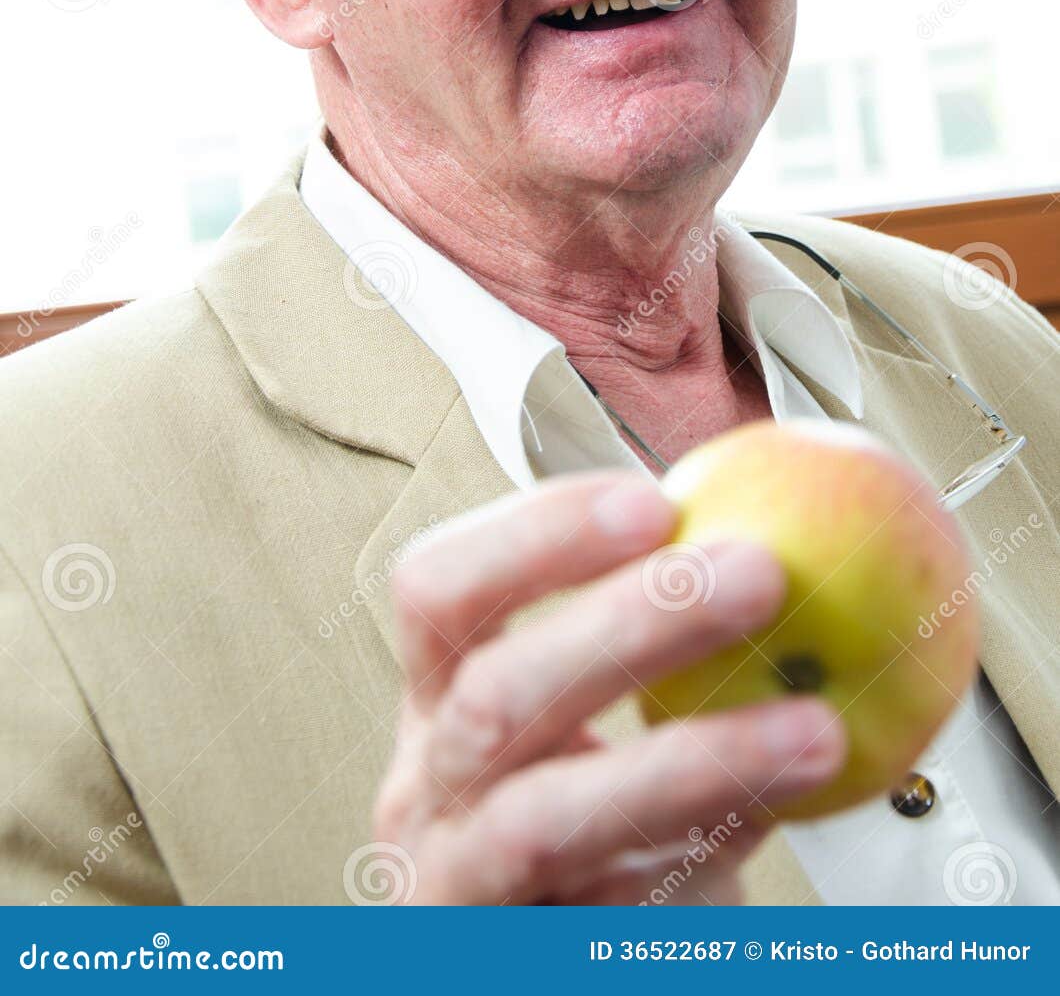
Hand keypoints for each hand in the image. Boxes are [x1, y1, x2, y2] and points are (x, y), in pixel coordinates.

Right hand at [373, 470, 845, 904]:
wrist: (567, 951)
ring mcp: (458, 888)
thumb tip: (787, 514)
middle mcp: (427, 789)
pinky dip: (703, 866)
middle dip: (628, 623)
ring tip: (812, 726)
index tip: (654, 501)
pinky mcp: (515, 962)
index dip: (534, 536)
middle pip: (495, 693)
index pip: (438, 590)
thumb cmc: (586, 822)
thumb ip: (656, 628)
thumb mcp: (590, 713)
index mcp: (438, 697)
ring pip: (545, 820)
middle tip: (758, 573)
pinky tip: (779, 819)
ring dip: (687, 761)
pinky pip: (613, 919)